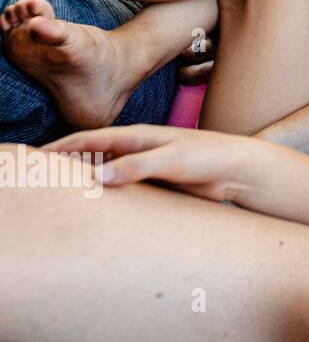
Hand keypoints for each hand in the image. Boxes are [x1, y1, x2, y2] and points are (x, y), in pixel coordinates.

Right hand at [42, 125, 269, 202]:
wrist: (237, 170)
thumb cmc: (207, 156)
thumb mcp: (170, 160)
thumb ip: (135, 166)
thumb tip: (97, 176)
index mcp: (139, 136)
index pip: (92, 139)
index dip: (64, 145)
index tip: (38, 154)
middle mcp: (139, 149)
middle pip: (95, 155)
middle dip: (68, 162)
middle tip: (39, 175)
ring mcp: (146, 166)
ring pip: (107, 173)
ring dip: (86, 179)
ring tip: (60, 191)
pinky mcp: (156, 183)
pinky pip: (124, 188)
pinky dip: (107, 193)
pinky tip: (96, 205)